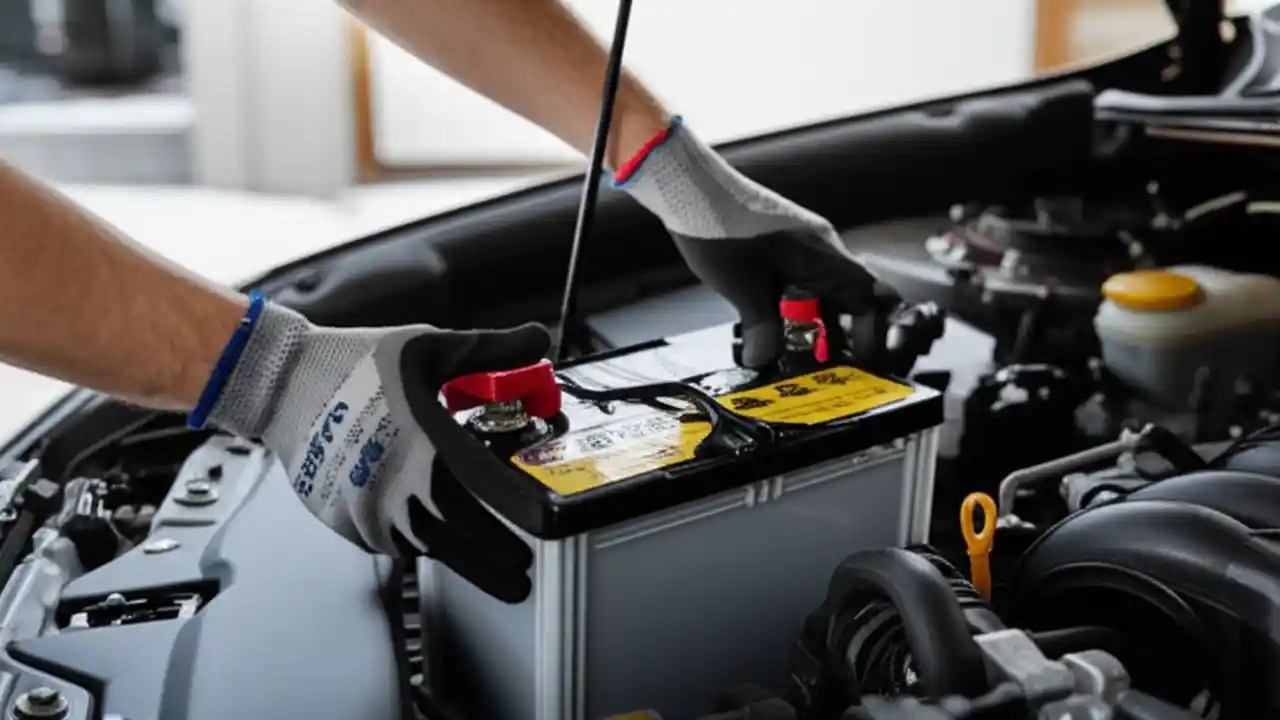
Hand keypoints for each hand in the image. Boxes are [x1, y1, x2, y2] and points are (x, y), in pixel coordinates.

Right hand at [197, 297, 549, 599]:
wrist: (282, 381)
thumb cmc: (357, 362)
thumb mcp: (430, 348)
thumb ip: (491, 351)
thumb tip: (539, 341)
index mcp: (425, 440)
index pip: (483, 489)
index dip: (514, 516)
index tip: (534, 540)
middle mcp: (396, 483)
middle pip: (457, 537)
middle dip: (492, 561)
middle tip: (519, 575)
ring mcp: (366, 507)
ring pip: (425, 547)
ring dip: (460, 560)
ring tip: (491, 571)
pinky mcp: (344, 518)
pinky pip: (391, 541)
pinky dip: (419, 543)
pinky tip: (437, 541)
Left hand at [617, 117, 892, 367]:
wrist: (689, 190)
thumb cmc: (721, 231)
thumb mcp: (743, 288)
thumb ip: (762, 328)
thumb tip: (764, 362)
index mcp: (826, 256)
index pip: (868, 296)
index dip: (868, 330)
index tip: (855, 359)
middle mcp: (821, 250)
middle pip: (843, 299)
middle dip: (831, 333)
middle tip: (816, 365)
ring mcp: (800, 246)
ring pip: (817, 293)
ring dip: (805, 322)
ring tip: (788, 352)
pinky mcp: (778, 246)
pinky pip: (796, 282)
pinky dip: (787, 308)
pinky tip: (765, 326)